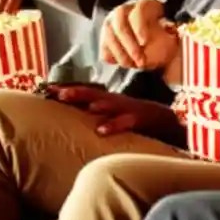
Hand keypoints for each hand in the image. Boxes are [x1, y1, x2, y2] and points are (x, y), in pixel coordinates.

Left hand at [48, 84, 178, 137]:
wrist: (172, 124)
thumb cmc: (141, 122)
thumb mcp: (118, 117)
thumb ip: (101, 117)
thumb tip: (80, 122)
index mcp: (111, 102)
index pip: (86, 93)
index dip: (68, 91)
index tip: (47, 89)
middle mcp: (118, 102)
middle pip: (93, 93)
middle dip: (75, 92)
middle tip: (56, 92)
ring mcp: (130, 109)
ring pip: (108, 103)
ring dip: (90, 101)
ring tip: (72, 100)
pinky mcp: (142, 120)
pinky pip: (126, 122)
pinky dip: (113, 125)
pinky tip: (101, 130)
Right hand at [100, 0, 179, 72]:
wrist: (154, 44)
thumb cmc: (164, 38)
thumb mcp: (170, 35)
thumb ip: (168, 38)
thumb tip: (167, 38)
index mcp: (145, 5)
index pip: (138, 11)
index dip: (140, 26)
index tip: (145, 41)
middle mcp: (125, 10)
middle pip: (120, 23)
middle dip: (129, 44)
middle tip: (139, 61)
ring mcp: (112, 23)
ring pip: (109, 35)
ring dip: (120, 53)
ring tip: (131, 65)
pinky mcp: (105, 37)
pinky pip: (104, 47)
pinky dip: (111, 57)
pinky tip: (123, 62)